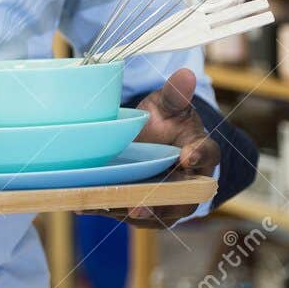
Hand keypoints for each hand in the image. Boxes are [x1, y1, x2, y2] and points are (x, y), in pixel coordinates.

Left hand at [92, 67, 217, 228]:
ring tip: (103, 205)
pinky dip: (103, 209)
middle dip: (158, 205)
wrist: (152, 140)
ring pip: (149, 213)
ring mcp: (165, 201)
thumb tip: (184, 75)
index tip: (188, 155)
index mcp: (201, 153)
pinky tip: (82, 205)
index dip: (199, 156)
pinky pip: (123, 211)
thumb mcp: (169, 105)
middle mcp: (188, 184)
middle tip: (138, 206)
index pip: (207, 154)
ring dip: (125, 211)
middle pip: (178, 199)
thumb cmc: (167, 122)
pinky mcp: (140, 208)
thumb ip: (174, 95)